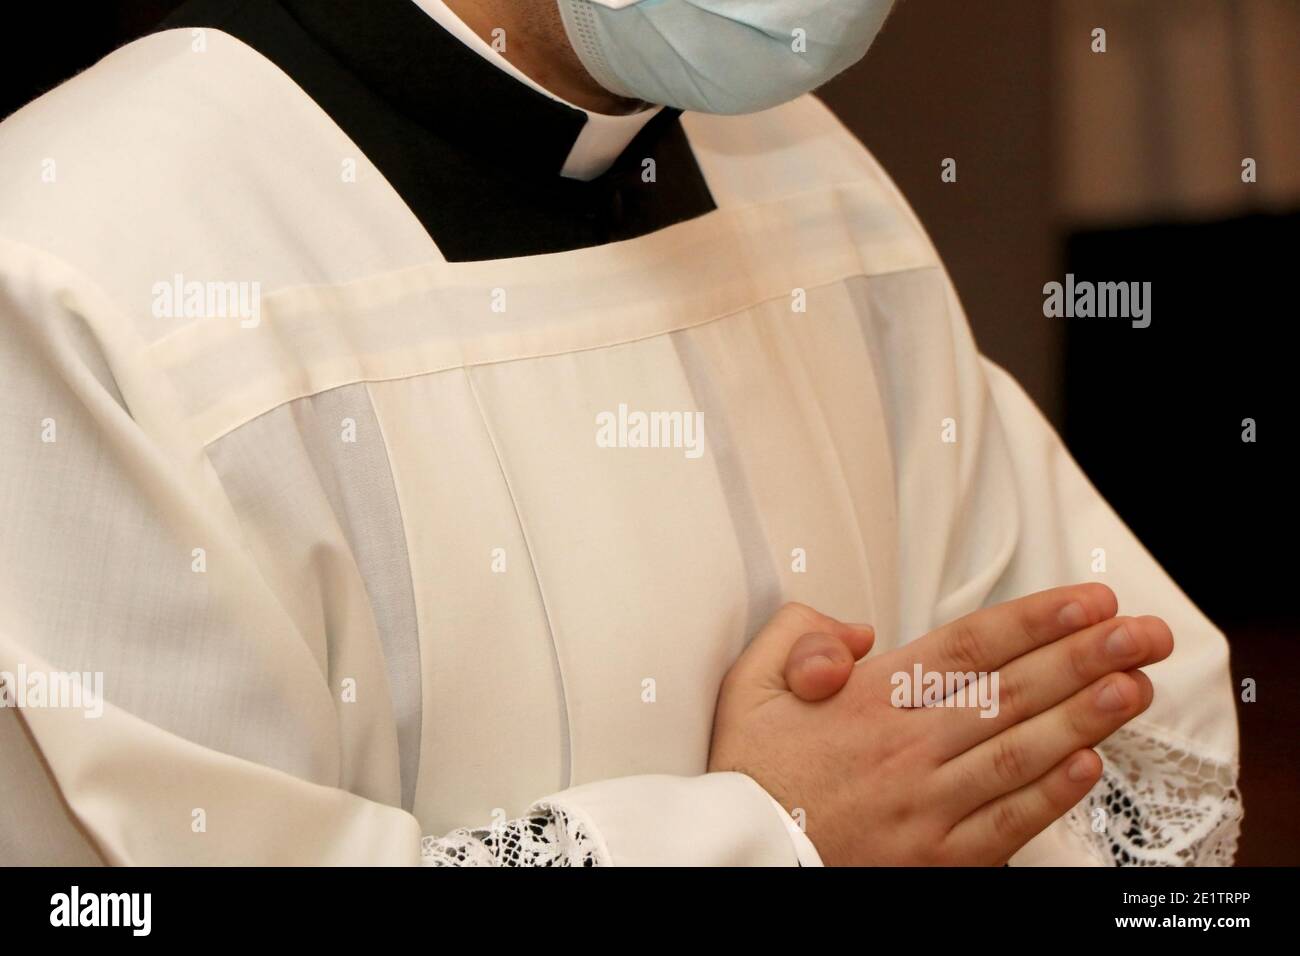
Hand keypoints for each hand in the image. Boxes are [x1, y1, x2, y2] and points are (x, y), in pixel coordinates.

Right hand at [710, 585, 1171, 864]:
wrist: (742, 856)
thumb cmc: (754, 772)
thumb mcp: (751, 682)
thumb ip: (798, 634)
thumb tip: (857, 631)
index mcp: (867, 699)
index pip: (969, 646)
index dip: (1036, 619)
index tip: (1087, 601)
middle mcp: (906, 747)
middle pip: (1012, 690)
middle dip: (1086, 655)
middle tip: (1140, 633)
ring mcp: (927, 805)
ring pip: (1021, 751)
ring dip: (1086, 715)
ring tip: (1134, 684)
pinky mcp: (937, 857)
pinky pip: (1007, 822)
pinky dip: (1052, 793)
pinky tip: (1090, 764)